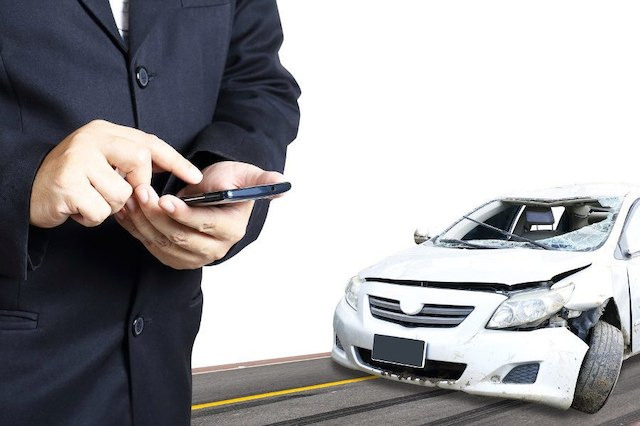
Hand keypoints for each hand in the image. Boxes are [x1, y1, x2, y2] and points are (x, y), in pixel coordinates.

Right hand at [30, 119, 202, 227]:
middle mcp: (91, 139)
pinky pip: (100, 211)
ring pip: (122, 194)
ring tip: (90, 199)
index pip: (150, 142)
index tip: (196, 177)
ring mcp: (77, 160)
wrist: (26, 190)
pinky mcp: (66, 184)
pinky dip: (92, 218)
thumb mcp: (103, 161)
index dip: (176, 161)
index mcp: (104, 131)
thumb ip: (132, 160)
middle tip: (120, 193)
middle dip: (137, 186)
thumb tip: (169, 167)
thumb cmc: (72, 178)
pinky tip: (77, 209)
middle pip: (139, 162)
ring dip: (110, 207)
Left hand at [114, 161, 284, 269]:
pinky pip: (151, 246)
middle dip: (156, 215)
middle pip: (180, 237)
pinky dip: (136, 229)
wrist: (213, 194)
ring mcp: (194, 257)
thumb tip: (282, 182)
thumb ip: (261, 180)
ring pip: (161, 242)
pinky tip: (127, 211)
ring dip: (142, 221)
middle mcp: (216, 248)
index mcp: (232, 229)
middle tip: (140, 192)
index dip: (185, 214)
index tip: (165, 200)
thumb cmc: (229, 181)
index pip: (206, 225)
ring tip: (130, 198)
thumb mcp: (245, 176)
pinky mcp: (176, 259)